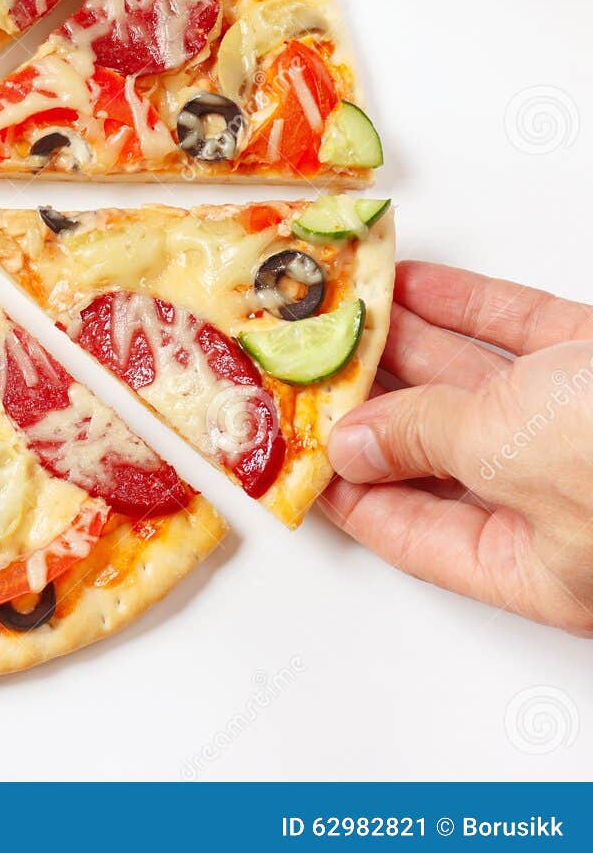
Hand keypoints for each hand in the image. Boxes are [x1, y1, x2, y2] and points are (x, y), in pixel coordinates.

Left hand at [321, 263, 592, 636]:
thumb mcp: (514, 453)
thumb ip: (428, 439)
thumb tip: (357, 443)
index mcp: (544, 568)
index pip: (415, 534)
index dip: (348, 491)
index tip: (289, 453)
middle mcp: (570, 506)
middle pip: (440, 451)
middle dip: (371, 400)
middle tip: (304, 362)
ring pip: (479, 385)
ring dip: (409, 341)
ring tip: (339, 308)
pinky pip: (529, 339)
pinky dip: (472, 310)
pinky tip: (416, 284)